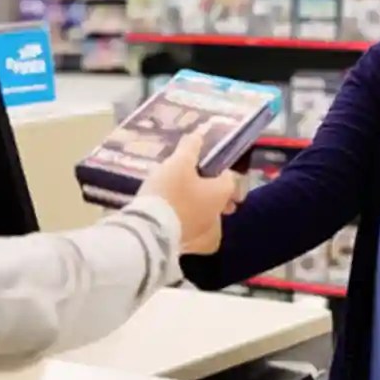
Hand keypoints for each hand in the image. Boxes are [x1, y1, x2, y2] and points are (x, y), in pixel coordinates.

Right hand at [138, 130, 241, 254]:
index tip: (204, 163)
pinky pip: (191, 228)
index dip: (218, 168)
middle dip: (210, 190)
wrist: (150, 230)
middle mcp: (216, 213)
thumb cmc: (170, 192)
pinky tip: (172, 213)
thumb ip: (190, 148)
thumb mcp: (178, 163)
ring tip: (181, 196)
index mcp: (220, 192)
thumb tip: (198, 136)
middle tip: (195, 180)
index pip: (229, 178)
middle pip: (219, 199)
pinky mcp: (186, 242)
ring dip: (198, 206)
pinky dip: (186, 219)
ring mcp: (201, 231)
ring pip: (206, 215)